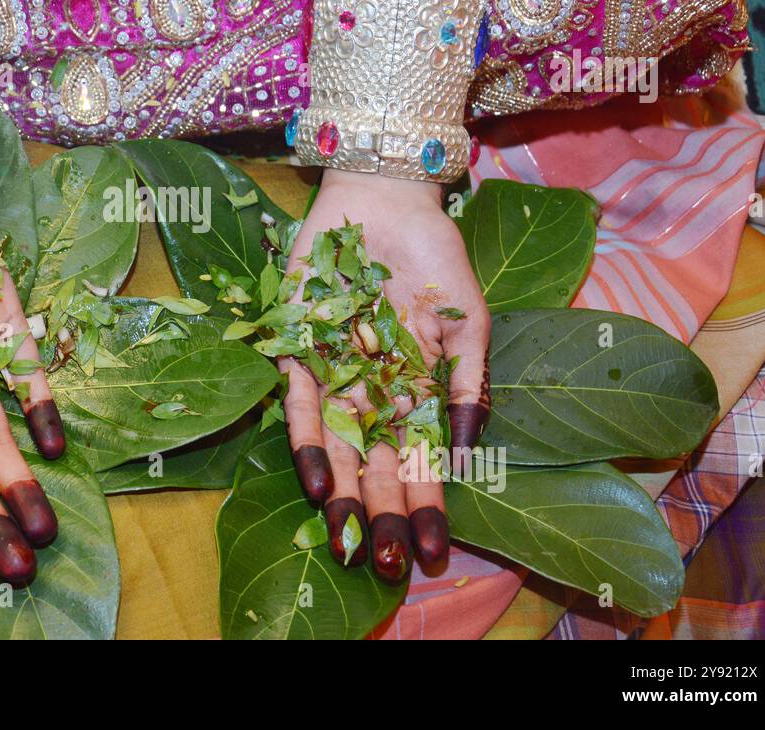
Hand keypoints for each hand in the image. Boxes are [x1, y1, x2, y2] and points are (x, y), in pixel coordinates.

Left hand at [279, 168, 489, 580]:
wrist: (385, 200)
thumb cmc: (434, 258)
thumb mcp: (468, 322)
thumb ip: (468, 385)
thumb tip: (465, 451)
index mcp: (414, 390)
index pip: (418, 459)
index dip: (426, 506)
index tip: (435, 550)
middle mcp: (371, 391)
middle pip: (373, 465)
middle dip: (381, 515)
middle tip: (387, 564)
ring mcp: (333, 372)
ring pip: (334, 447)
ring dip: (341, 495)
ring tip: (349, 540)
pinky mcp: (296, 348)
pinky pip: (297, 403)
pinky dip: (303, 442)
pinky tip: (314, 481)